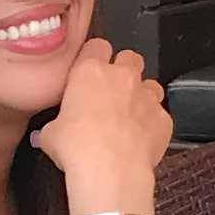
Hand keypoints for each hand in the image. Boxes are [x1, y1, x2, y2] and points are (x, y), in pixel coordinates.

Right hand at [33, 41, 171, 214]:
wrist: (110, 169)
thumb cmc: (76, 147)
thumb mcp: (50, 133)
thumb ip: (56, 124)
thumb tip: (53, 132)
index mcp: (90, 72)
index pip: (97, 46)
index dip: (95, 56)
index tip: (91, 68)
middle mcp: (123, 77)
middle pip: (130, 57)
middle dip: (123, 69)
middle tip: (112, 90)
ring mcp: (147, 96)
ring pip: (150, 84)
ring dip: (141, 95)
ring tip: (128, 116)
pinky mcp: (164, 118)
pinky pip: (160, 115)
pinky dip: (152, 124)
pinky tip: (140, 139)